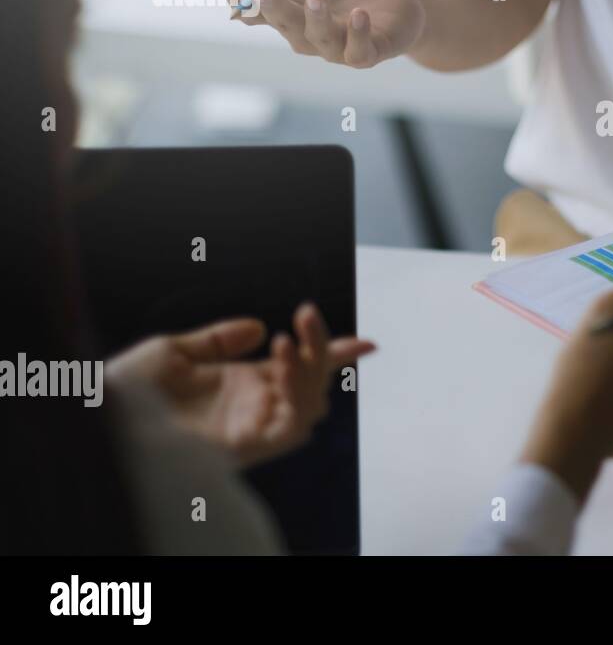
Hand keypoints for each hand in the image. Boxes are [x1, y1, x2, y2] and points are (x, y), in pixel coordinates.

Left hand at [107, 303, 375, 467]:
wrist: (99, 415)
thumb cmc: (126, 391)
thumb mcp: (175, 351)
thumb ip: (218, 340)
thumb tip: (258, 326)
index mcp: (243, 387)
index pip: (300, 370)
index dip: (334, 356)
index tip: (367, 342)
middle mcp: (254, 409)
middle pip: (314, 385)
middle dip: (322, 349)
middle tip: (306, 312)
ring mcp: (252, 429)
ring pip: (310, 405)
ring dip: (309, 369)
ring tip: (286, 337)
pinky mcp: (245, 446)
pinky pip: (289, 426)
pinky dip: (296, 394)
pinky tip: (277, 359)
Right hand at [226, 0, 425, 67]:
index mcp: (285, 8)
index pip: (255, 9)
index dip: (242, 0)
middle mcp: (305, 33)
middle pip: (284, 23)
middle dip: (273, 7)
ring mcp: (337, 46)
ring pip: (320, 39)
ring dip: (316, 18)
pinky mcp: (369, 53)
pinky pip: (359, 52)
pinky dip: (357, 35)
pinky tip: (359, 14)